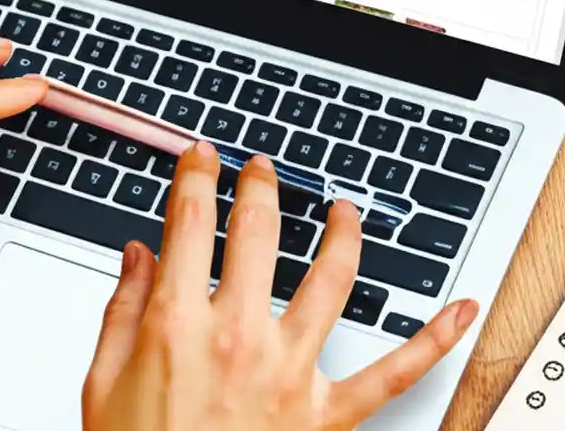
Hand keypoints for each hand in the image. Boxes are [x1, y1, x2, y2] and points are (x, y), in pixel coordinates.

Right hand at [83, 142, 478, 430]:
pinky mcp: (326, 414)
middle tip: (262, 169)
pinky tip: (462, 311)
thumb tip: (138, 253)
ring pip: (332, 279)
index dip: (197, 178)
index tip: (203, 158)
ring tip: (344, 210)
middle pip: (259, 233)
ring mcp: (290, 373)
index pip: (191, 224)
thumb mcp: (102, 383)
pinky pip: (394, 374)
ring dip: (343, 233)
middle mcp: (240, 338)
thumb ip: (123, 309)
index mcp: (179, 325)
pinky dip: (434, 341)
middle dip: (260, 188)